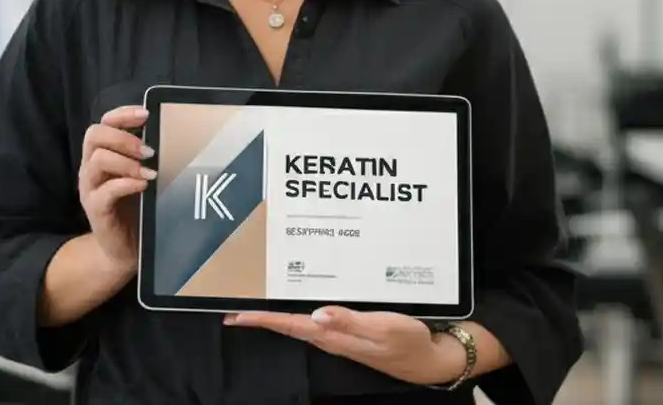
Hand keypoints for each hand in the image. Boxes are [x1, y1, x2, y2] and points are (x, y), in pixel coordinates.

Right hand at [78, 105, 154, 273]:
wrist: (124, 249)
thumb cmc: (136, 208)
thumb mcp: (142, 176)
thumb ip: (146, 157)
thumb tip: (171, 132)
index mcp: (101, 155)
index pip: (104, 123)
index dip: (122, 115)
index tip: (146, 114)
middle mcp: (91, 168)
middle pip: (94, 135)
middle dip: (123, 137)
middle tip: (148, 150)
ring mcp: (90, 188)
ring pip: (97, 160)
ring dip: (126, 160)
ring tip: (150, 170)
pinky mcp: (95, 209)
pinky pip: (105, 191)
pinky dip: (126, 184)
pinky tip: (143, 185)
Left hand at [225, 307, 468, 386]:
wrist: (429, 359)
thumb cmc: (407, 342)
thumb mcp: (382, 328)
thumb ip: (350, 321)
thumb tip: (317, 314)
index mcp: (333, 336)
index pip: (289, 325)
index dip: (261, 319)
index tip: (234, 314)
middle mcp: (330, 337)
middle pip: (287, 325)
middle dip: (261, 316)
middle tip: (234, 305)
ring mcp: (339, 336)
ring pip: (299, 323)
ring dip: (277, 314)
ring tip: (256, 302)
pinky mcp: (349, 332)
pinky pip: (316, 321)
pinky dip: (300, 311)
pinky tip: (299, 303)